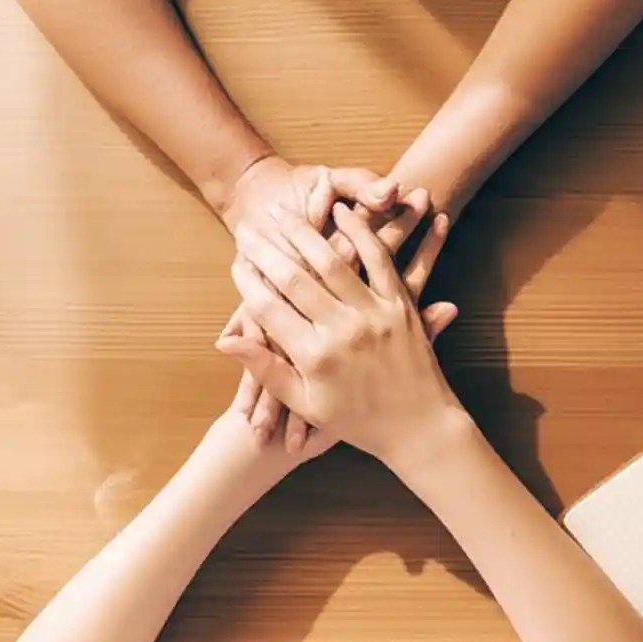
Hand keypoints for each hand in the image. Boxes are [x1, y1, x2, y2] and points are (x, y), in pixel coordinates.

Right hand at [218, 201, 461, 462]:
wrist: (420, 430)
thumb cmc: (356, 422)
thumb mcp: (305, 403)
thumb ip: (265, 369)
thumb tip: (222, 342)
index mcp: (314, 359)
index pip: (268, 309)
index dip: (247, 282)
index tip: (235, 262)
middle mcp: (343, 333)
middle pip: (294, 278)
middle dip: (266, 249)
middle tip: (247, 228)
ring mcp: (374, 316)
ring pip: (333, 262)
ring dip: (305, 232)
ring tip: (283, 212)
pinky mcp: (402, 307)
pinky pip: (380, 260)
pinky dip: (361, 233)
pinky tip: (342, 211)